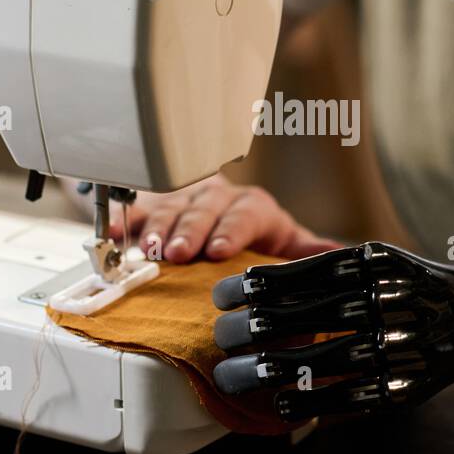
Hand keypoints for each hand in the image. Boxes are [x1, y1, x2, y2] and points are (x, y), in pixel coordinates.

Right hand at [65, 174, 340, 263]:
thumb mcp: (285, 243)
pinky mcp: (155, 207)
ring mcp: (184, 201)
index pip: (246, 212)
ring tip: (148, 249)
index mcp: (254, 207)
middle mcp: (219, 198)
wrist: (223, 224)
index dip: (231, 230)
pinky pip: (137, 210)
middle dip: (190, 230)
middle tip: (176, 253)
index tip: (218, 251)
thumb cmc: (256, 237)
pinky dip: (123, 221)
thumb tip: (341, 255)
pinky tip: (112, 234)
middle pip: (205, 208)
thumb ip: (307, 251)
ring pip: (170, 206)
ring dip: (157, 227)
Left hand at [209, 242, 453, 420]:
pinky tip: (276, 404)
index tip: (218, 295)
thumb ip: (324, 267)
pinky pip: (347, 399)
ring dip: (267, 371)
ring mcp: (398, 346)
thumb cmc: (407, 284)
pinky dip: (307, 404)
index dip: (253, 286)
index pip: (301, 274)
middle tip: (218, 336)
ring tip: (228, 376)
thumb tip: (252, 289)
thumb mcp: (374, 260)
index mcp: (372, 265)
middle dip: (251, 329)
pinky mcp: (405, 386)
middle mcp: (386, 302)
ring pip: (320, 362)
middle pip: (304, 318)